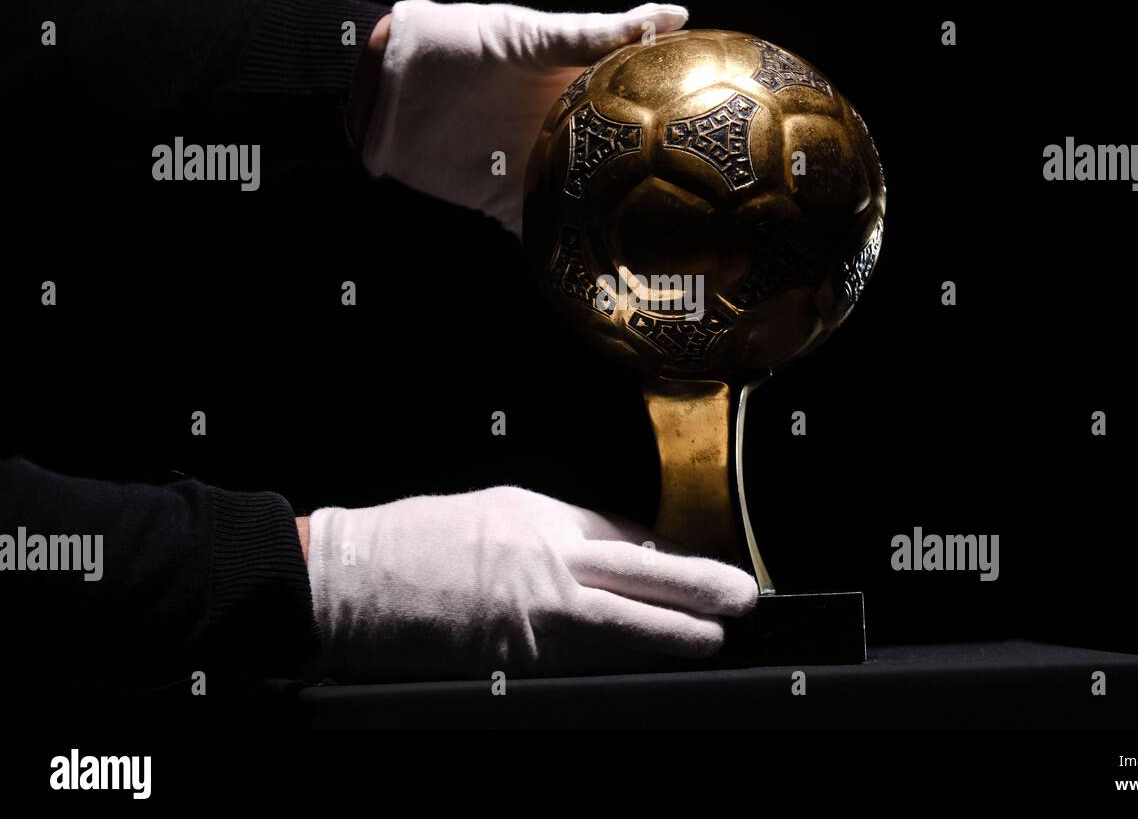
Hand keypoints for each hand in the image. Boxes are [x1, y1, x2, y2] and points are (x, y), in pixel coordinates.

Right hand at [305, 486, 755, 679]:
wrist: (358, 582)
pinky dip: (615, 662)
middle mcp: (548, 575)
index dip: (676, 561)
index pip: (632, 542)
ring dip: (668, 639)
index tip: (709, 570)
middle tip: (740, 602)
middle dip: (698, 595)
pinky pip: (580, 665)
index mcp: (545, 527)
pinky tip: (639, 664)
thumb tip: (627, 547)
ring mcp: (534, 627)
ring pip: (620, 635)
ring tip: (707, 641)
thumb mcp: (506, 509)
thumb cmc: (424, 537)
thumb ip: (570, 529)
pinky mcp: (516, 667)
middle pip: (642, 583)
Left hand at [355, 0, 688, 235]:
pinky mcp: (504, 201)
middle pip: (620, 171)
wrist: (390, 80)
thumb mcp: (535, 33)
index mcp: (581, 96)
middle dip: (654, 195)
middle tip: (705, 221)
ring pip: (585, 208)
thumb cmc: (463, 41)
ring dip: (613, 231)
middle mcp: (566, 138)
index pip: (641, 117)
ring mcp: (538, 171)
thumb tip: (675, 14)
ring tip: (661, 259)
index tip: (720, 149)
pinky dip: (558, 253)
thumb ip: (597, 34)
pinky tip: (590, 276)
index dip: (676, 132)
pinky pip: (538, 233)